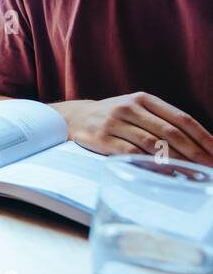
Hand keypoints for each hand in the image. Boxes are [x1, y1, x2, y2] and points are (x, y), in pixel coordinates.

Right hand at [53, 93, 212, 165]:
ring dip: (178, 162)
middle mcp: (129, 107)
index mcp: (144, 99)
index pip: (181, 119)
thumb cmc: (115, 117)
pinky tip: (167, 174)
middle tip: (212, 168)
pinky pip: (132, 153)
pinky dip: (152, 164)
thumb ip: (162, 122)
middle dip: (196, 154)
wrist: (74, 117)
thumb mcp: (137, 110)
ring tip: (195, 175)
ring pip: (153, 144)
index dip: (203, 137)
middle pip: (170, 133)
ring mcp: (114, 122)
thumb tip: (200, 145)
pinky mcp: (101, 138)